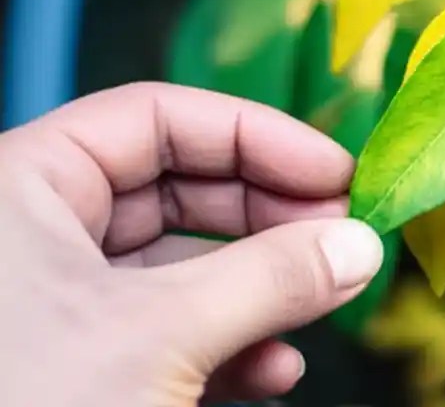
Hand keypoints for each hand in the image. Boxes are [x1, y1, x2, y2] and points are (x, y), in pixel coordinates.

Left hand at [0, 83, 383, 406]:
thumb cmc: (24, 406)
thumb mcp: (162, 335)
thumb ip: (272, 277)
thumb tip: (360, 245)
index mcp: (22, 185)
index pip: (158, 118)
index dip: (258, 136)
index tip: (336, 174)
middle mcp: (33, 232)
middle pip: (177, 188)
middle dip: (268, 218)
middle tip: (342, 239)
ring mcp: (52, 303)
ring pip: (178, 266)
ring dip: (259, 288)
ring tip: (322, 304)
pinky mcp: (74, 365)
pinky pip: (165, 329)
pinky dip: (228, 344)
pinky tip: (275, 371)